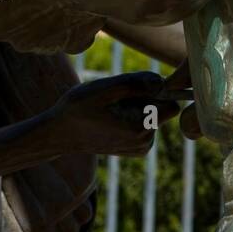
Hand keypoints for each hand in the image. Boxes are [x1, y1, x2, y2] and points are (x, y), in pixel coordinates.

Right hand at [51, 71, 179, 156]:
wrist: (61, 133)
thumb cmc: (79, 108)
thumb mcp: (105, 88)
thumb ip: (136, 83)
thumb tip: (162, 82)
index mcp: (140, 127)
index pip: (172, 103)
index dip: (158, 91)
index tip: (137, 87)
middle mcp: (145, 142)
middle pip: (161, 109)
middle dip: (145, 99)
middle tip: (116, 99)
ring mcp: (141, 148)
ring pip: (153, 116)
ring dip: (136, 108)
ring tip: (110, 109)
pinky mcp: (136, 149)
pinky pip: (145, 126)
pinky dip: (132, 118)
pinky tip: (112, 119)